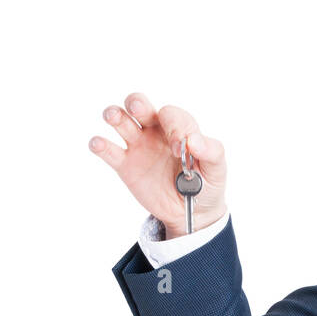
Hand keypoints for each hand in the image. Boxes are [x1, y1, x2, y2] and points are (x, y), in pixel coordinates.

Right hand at [89, 91, 228, 235]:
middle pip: (139, 105)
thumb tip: (194, 142)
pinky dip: (99, 144)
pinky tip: (99, 144)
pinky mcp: (125, 165)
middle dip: (136, 103)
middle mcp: (156, 132)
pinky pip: (108, 151)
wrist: (193, 212)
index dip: (174, 126)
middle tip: (139, 110)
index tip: (180, 149)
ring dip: (114, 115)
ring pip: (120, 121)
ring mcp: (138, 146)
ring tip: (113, 117)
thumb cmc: (208, 184)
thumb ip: (212, 152)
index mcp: (179, 129)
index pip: (171, 115)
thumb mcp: (217, 169)